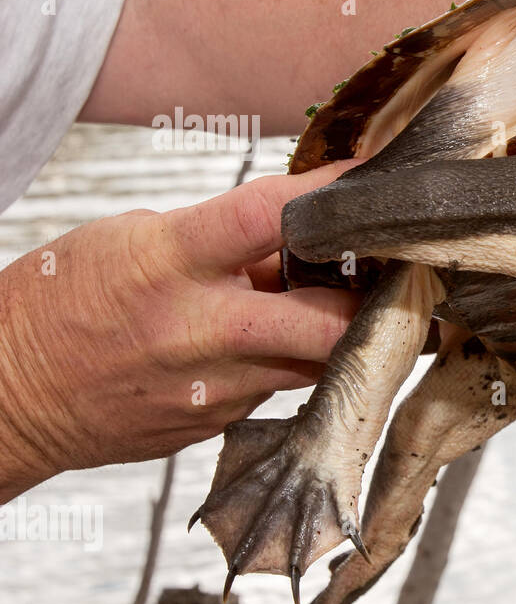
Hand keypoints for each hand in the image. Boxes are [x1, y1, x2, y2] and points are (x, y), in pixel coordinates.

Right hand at [0, 162, 360, 500]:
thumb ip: (221, 243)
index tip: (371, 180)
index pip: (270, 215)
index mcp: (168, 262)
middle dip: (372, 300)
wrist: (6, 394)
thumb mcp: (133, 241)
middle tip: (389, 277)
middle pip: (329, 321)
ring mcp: (212, 388)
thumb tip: (297, 243)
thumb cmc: (62, 302)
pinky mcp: (215, 424)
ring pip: (317, 362)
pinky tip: (266, 348)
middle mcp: (199, 330)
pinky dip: (286, 364)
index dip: (332, 193)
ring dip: (336, 334)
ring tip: (331, 307)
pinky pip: (278, 389)